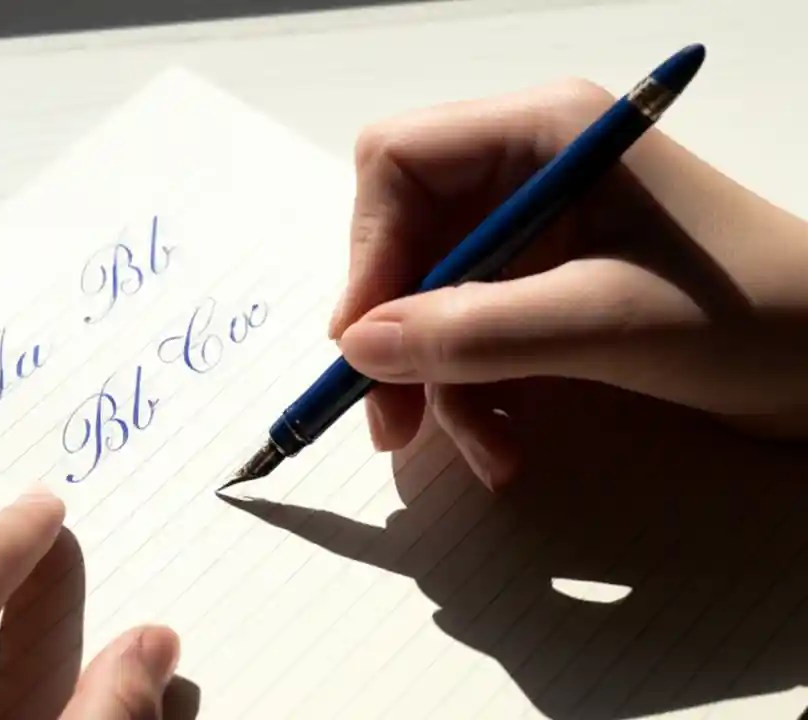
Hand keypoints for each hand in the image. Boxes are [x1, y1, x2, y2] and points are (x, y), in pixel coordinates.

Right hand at [330, 78, 807, 490]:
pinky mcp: (546, 287)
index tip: (362, 343)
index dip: (367, 252)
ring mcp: (535, 232)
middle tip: (392, 421)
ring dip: (438, 383)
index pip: (398, 163)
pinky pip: (470, 335)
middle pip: (404, 239)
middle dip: (396, 334)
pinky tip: (504, 447)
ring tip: (478, 452)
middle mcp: (526, 171)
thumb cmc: (752, 314)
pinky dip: (475, 396)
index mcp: (541, 133)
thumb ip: (474, 334)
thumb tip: (358, 347)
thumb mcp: (604, 324)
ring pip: (430, 301)